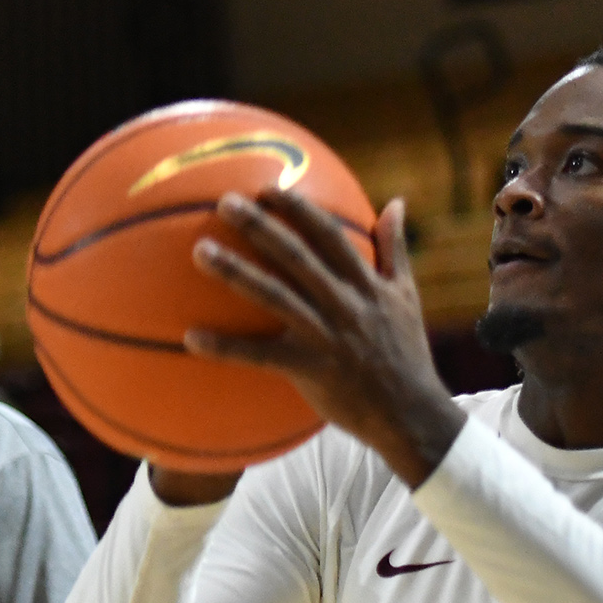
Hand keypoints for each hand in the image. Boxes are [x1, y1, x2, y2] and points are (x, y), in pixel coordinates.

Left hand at [190, 191, 465, 488]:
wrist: (412, 414)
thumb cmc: (407, 354)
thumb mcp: (407, 296)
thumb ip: (395, 249)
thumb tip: (396, 203)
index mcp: (366, 284)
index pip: (330, 235)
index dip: (299, 209)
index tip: (269, 188)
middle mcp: (345, 303)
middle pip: (295, 256)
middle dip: (260, 226)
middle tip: (224, 202)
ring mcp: (327, 335)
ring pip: (274, 296)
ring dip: (235, 272)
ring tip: (200, 252)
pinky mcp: (311, 369)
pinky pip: (261, 355)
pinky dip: (226, 347)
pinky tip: (191, 338)